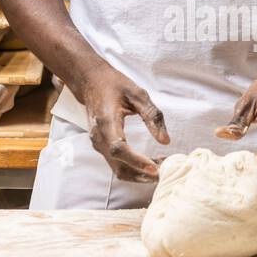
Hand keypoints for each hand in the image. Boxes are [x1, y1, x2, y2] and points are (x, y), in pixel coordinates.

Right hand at [78, 66, 169, 181]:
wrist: (90, 82)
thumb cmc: (115, 85)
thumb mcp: (138, 94)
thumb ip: (152, 116)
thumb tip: (165, 141)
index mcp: (107, 122)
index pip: (119, 149)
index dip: (137, 161)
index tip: (156, 168)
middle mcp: (99, 137)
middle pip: (119, 167)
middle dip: (143, 175)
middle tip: (166, 172)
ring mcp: (98, 144)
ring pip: (118, 169)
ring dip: (140, 174)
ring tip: (161, 168)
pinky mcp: (101, 147)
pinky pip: (117, 164)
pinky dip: (134, 169)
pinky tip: (150, 163)